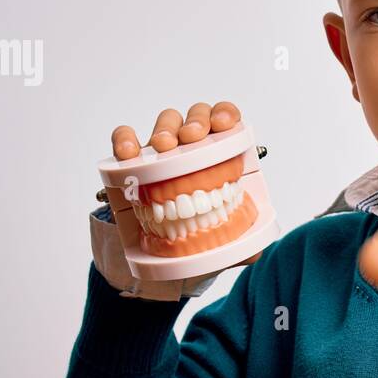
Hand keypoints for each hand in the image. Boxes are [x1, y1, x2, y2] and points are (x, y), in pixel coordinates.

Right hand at [99, 101, 262, 299]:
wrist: (159, 263)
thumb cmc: (199, 242)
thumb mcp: (226, 245)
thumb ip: (245, 245)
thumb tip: (253, 251)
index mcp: (219, 157)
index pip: (224, 120)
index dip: (224, 114)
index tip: (224, 125)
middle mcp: (192, 149)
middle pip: (195, 117)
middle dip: (195, 121)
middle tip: (192, 137)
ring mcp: (161, 155)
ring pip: (165, 123)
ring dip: (166, 128)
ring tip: (164, 146)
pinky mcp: (130, 164)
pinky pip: (124, 140)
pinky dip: (124, 139)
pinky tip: (128, 152)